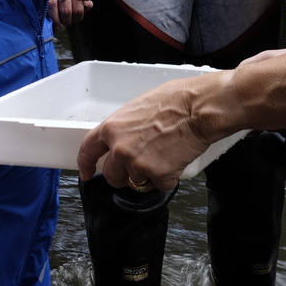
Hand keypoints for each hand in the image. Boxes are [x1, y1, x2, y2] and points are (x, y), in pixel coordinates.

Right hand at [43, 0, 93, 25]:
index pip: (78, 7)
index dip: (78, 17)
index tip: (76, 19)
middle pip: (65, 10)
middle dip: (67, 20)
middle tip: (66, 23)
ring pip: (52, 7)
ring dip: (55, 17)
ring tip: (57, 21)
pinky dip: (44, 6)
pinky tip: (45, 11)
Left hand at [77, 72, 227, 191]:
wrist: (198, 108)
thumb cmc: (175, 100)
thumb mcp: (137, 107)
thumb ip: (125, 126)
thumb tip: (126, 136)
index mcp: (111, 129)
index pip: (88, 151)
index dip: (86, 164)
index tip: (87, 173)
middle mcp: (120, 150)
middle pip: (112, 175)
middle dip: (123, 175)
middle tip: (140, 165)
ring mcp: (138, 165)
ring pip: (136, 182)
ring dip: (147, 176)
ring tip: (163, 157)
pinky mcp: (158, 176)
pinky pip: (160, 185)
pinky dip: (168, 177)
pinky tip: (176, 160)